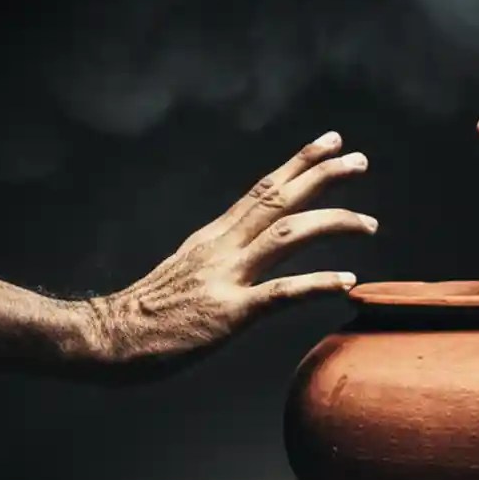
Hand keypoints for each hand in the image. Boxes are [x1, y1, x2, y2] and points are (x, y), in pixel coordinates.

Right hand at [85, 131, 376, 363]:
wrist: (108, 338)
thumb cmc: (148, 312)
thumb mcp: (187, 270)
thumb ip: (221, 256)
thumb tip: (250, 248)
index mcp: (215, 236)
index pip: (263, 189)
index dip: (299, 163)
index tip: (331, 141)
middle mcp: (223, 247)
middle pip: (279, 198)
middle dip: (323, 175)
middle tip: (360, 159)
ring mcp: (226, 278)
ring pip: (287, 235)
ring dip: (333, 222)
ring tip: (370, 223)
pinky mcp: (228, 313)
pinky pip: (281, 293)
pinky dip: (317, 283)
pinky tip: (347, 280)